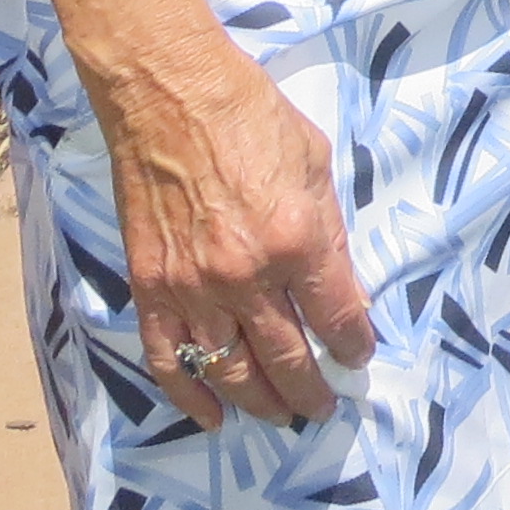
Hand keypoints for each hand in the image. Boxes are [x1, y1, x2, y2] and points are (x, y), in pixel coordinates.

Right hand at [93, 34, 375, 432]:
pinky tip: (213, 415)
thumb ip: (329, 232)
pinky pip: (169, 360)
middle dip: (311, 390)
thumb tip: (341, 291)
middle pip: (286, 358)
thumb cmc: (251, 114)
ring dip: (261, 402)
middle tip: (323, 403)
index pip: (335, 316)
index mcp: (296, 237)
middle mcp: (246, 274)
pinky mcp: (150, 288)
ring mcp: (193, 287)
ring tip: (281, 414)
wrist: (169, 94)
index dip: (352, 344)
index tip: (359, 356)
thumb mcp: (314, 161)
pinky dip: (190, 396)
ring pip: (230, 371)